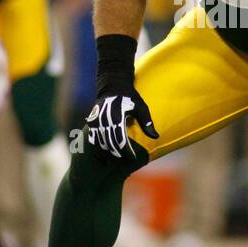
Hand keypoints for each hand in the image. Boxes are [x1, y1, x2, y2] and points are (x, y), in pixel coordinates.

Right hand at [87, 33, 157, 158]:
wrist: (112, 84)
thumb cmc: (130, 97)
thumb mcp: (141, 107)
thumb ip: (147, 123)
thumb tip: (156, 137)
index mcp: (117, 118)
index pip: (121, 141)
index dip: (126, 152)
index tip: (133, 159)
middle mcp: (104, 120)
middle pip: (110, 144)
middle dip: (117, 154)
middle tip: (125, 162)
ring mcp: (96, 121)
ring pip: (100, 143)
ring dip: (107, 152)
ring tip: (114, 160)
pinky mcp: (91, 121)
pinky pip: (93, 138)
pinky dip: (98, 146)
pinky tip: (103, 153)